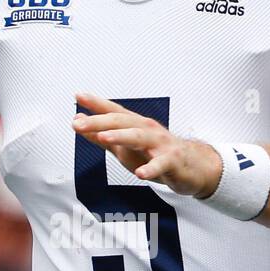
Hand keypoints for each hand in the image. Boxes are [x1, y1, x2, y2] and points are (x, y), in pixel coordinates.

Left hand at [72, 92, 222, 197]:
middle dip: (99, 122)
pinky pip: (161, 164)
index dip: (96, 103)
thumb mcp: (124, 146)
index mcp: (135, 124)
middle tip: (79, 124)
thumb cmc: (155, 154)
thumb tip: (77, 122)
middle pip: (122, 122)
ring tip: (104, 138)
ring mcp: (160, 144)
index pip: (113, 111)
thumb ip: (100, 136)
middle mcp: (147, 129)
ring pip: (139, 138)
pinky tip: (141, 174)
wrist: (191, 166)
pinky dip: (151, 169)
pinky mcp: (172, 161)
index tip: (78, 96)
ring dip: (121, 136)